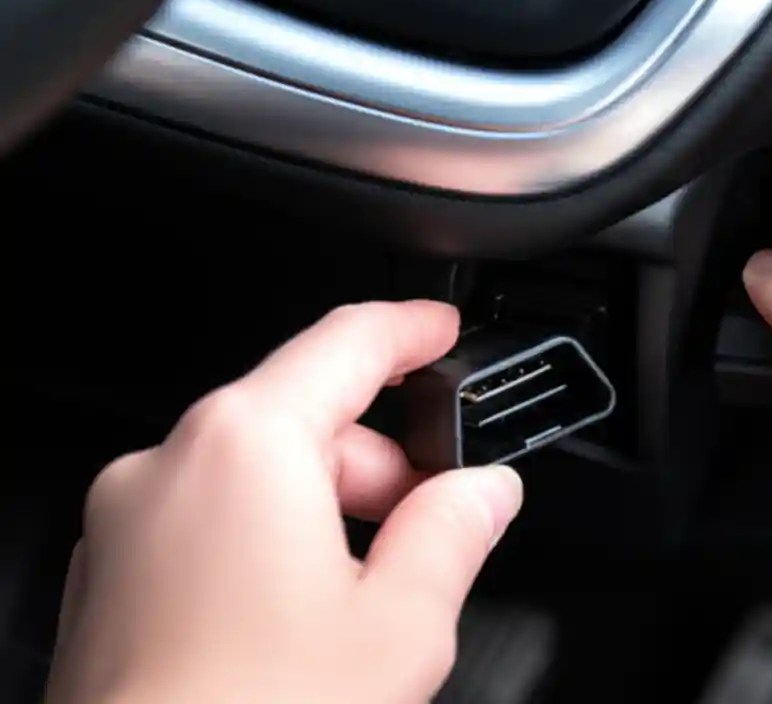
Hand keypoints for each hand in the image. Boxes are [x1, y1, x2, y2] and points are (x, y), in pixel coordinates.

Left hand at [45, 301, 522, 703]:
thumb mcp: (401, 623)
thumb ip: (455, 531)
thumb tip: (482, 493)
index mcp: (244, 449)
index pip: (345, 345)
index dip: (410, 329)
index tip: (440, 332)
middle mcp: (167, 468)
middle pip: (300, 415)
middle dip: (380, 458)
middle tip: (437, 516)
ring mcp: (125, 524)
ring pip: (253, 472)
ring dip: (326, 506)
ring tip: (371, 592)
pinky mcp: (108, 578)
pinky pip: (206, 521)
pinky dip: (267, 539)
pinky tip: (305, 616)